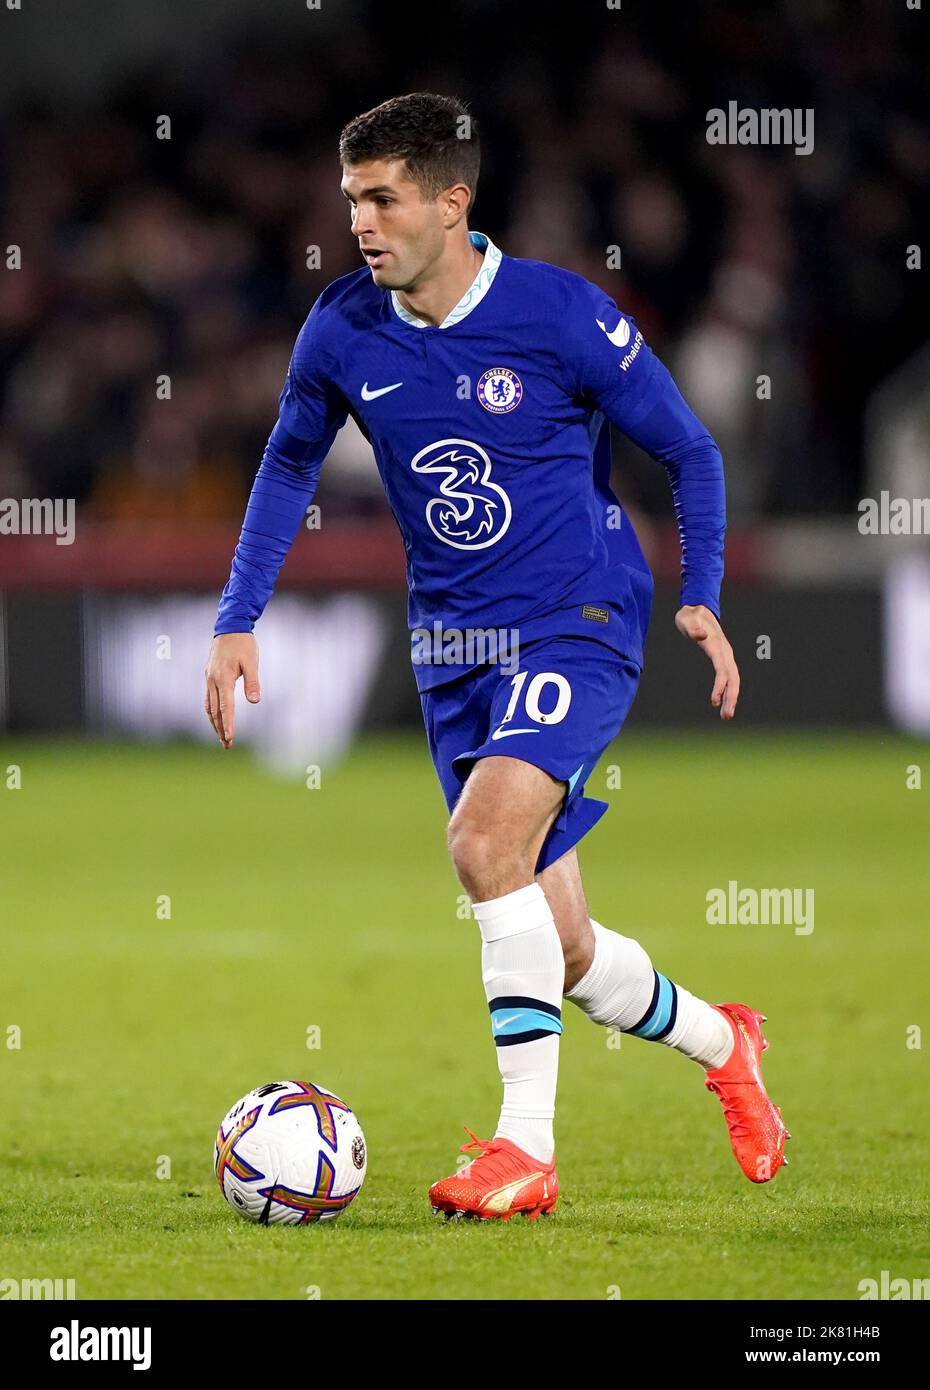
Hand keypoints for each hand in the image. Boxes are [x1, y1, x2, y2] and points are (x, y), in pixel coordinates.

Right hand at [204, 633, 260, 747]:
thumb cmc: (243, 644)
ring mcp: (209, 679)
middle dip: (220, 729)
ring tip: (221, 737)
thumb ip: (253, 682)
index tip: (230, 737)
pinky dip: (211, 711)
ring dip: (214, 723)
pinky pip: (208, 698)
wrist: (229, 626)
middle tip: (227, 745)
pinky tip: (215, 718)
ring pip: (209, 706)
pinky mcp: (209, 676)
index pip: (226, 706)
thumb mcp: (252, 662)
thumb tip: (254, 701)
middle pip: (215, 711)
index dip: (228, 723)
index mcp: (223, 678)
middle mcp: (213, 681)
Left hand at [674, 605, 739, 719]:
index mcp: (716, 645)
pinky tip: (719, 704)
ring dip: (730, 698)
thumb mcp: (686, 618)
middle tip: (726, 716)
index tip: (714, 701)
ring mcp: (725, 656)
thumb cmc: (690, 616)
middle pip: (732, 678)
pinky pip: (727, 678)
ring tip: (726, 716)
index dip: (720, 685)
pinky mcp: (722, 659)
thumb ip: (692, 627)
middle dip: (731, 697)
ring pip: (732, 680)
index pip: (721, 668)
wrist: (699, 610)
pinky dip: (725, 691)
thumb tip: (701, 636)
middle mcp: (725, 652)